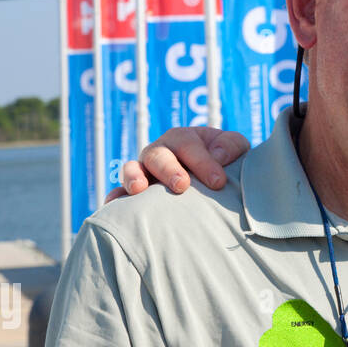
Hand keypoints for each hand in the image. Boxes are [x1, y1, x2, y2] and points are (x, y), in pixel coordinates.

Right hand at [104, 127, 250, 202]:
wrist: (213, 178)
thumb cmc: (224, 159)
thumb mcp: (235, 147)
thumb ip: (230, 145)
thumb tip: (219, 156)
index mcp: (183, 139)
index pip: (189, 146)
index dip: (203, 163)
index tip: (218, 182)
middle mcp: (160, 152)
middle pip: (158, 156)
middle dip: (169, 169)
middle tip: (182, 185)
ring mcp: (144, 172)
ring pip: (132, 169)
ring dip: (133, 178)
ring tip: (139, 190)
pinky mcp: (135, 192)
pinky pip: (119, 194)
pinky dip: (115, 199)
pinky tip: (113, 207)